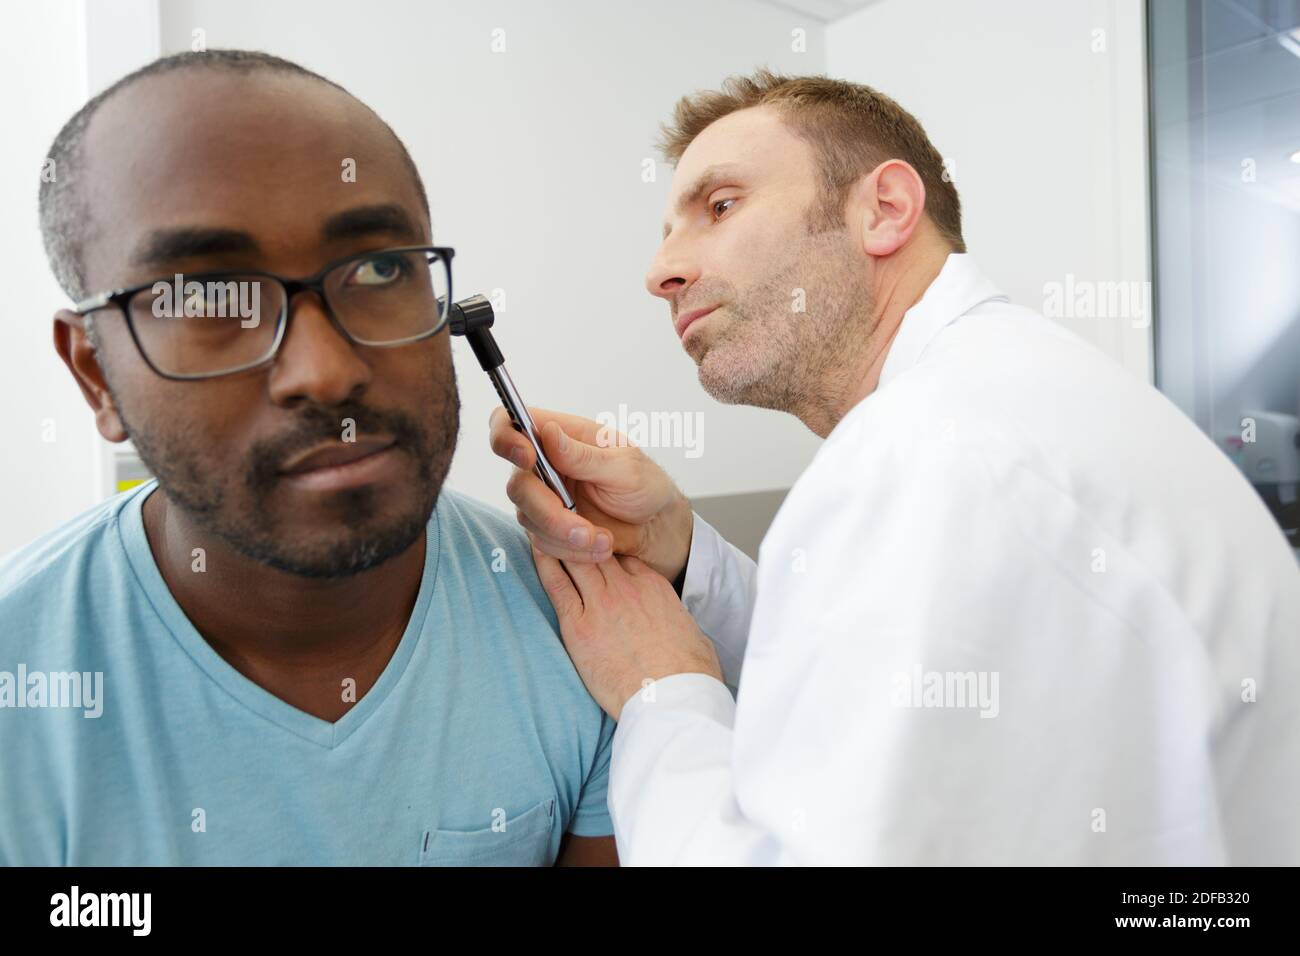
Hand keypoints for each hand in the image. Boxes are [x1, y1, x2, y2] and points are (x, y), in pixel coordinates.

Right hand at [490, 407, 693, 579]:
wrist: (654, 526)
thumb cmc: (645, 485)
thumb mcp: (624, 467)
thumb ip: (584, 455)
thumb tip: (548, 433)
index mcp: (560, 435)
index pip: (510, 423)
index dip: (505, 438)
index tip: (527, 458)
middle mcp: (543, 464)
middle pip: (517, 484)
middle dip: (549, 512)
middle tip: (583, 528)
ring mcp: (542, 497)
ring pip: (528, 519)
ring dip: (566, 536)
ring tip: (604, 541)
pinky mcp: (547, 527)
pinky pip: (543, 542)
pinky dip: (571, 550)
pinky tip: (601, 547)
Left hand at [531, 546, 722, 719]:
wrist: (673, 696)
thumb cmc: (688, 673)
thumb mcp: (690, 633)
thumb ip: (674, 619)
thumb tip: (675, 626)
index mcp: (653, 587)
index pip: (623, 557)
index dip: (606, 551)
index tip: (595, 549)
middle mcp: (626, 588)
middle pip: (596, 549)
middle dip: (580, 537)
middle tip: (562, 526)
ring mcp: (601, 603)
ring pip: (574, 558)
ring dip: (558, 542)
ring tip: (542, 527)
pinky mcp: (579, 626)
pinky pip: (556, 585)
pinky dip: (544, 563)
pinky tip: (535, 549)